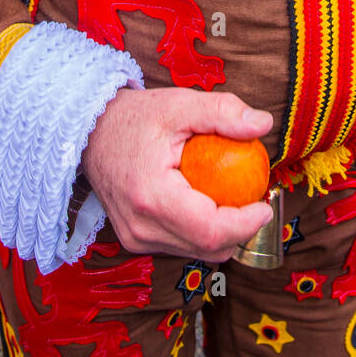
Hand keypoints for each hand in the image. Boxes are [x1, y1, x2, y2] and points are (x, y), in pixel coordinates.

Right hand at [82, 86, 273, 261]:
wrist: (90, 133)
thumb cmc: (135, 117)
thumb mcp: (179, 105)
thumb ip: (222, 112)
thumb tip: (263, 123)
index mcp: (151, 197)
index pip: (210, 230)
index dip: (246, 225)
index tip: (265, 203)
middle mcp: (140, 227)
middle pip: (207, 248)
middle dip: (240, 230)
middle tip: (255, 197)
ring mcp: (135, 238)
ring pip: (196, 251)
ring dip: (222, 233)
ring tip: (233, 198)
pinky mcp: (135, 240)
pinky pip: (181, 245)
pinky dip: (201, 231)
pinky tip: (207, 202)